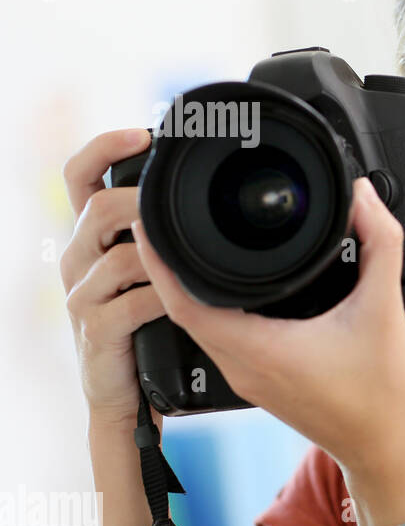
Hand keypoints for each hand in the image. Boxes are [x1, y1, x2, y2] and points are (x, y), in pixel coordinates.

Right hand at [60, 127, 167, 430]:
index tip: (143, 133)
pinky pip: (135, 301)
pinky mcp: (95, 328)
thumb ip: (163, 234)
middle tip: (179, 205)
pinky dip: (167, 297)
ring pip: (120, 254)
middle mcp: (77, 258)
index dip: (105, 147)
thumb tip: (206, 194)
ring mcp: (81, 294)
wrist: (124, 392)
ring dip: (163, 255)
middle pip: (99, 207)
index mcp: (89, 236)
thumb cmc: (144, 325)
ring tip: (195, 259)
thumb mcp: (148, 270)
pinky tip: (188, 300)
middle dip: (143, 201)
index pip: (79, 174)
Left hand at [132, 174, 404, 474]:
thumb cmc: (381, 391)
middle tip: (164, 221)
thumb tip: (364, 196)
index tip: (150, 222)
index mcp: (259, 350)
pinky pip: (219, 338)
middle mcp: (242, 367)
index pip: (182, 302)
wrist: (384, 445)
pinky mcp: (259, 381)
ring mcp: (247, 377)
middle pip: (181, 311)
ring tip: (186, 245)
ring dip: (185, 289)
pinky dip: (212, 308)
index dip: (159, 262)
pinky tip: (228, 286)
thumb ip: (381, 243)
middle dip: (166, 266)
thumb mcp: (386, 307)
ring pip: (198, 326)